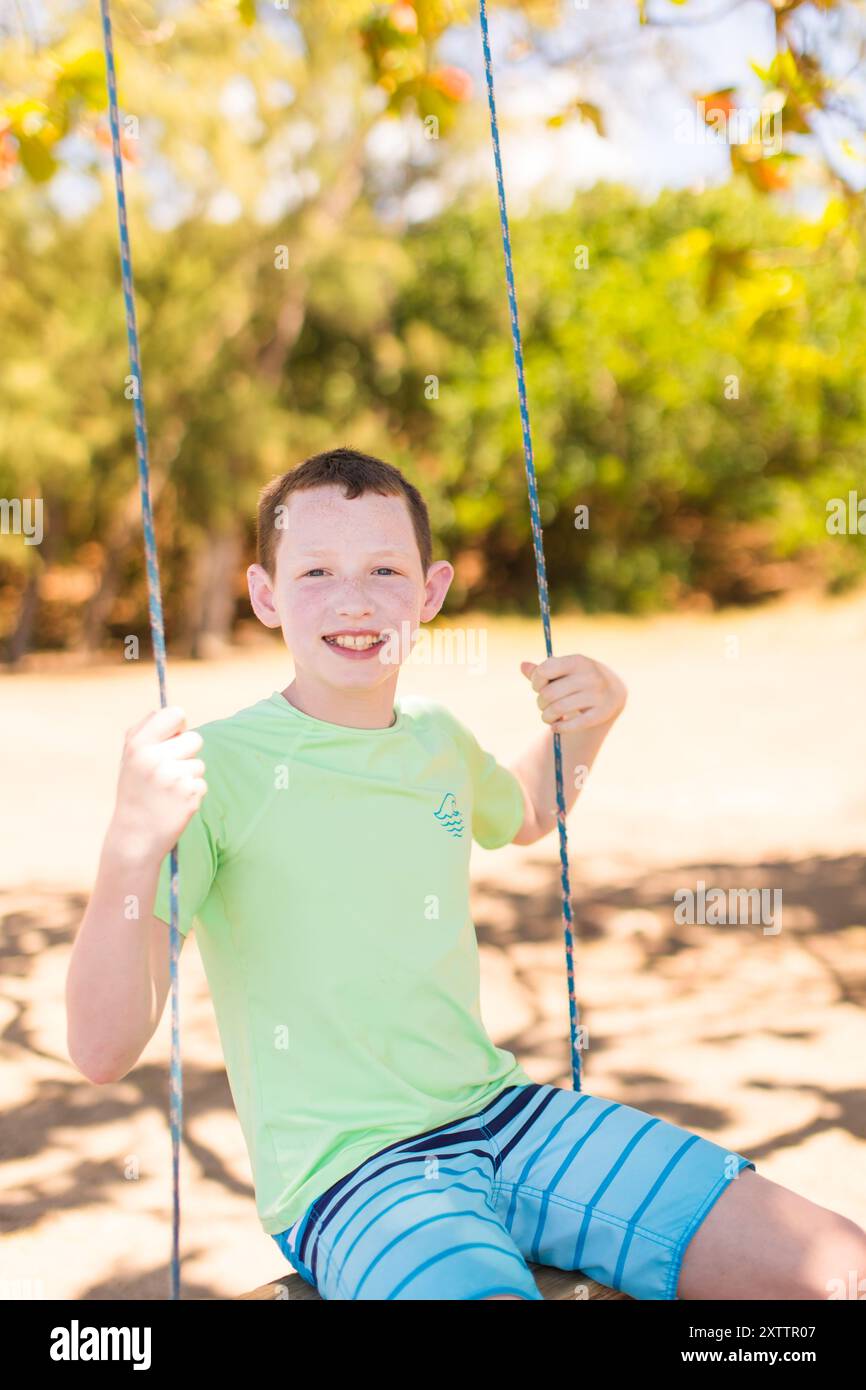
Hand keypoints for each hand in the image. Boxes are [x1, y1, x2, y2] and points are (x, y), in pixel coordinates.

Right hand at [108, 706, 206, 862]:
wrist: (134, 836)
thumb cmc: (135, 792)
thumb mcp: (129, 758)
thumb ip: (146, 730)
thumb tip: (175, 715)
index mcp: (139, 745)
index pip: (175, 713)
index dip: (178, 725)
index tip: (172, 737)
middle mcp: (155, 759)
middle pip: (195, 738)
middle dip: (186, 752)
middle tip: (167, 771)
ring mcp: (174, 777)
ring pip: (199, 763)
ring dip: (188, 775)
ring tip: (168, 791)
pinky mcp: (190, 795)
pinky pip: (202, 783)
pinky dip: (192, 793)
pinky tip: (174, 804)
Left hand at [520, 653, 626, 732]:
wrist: (612, 691)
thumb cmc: (578, 679)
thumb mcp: (563, 670)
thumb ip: (542, 670)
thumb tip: (523, 666)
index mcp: (577, 661)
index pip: (545, 670)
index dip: (536, 681)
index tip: (538, 686)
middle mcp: (589, 676)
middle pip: (549, 693)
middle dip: (541, 702)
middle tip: (543, 704)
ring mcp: (597, 695)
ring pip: (558, 709)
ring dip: (547, 716)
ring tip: (548, 717)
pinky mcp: (601, 713)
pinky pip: (573, 725)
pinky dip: (559, 727)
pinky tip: (556, 726)